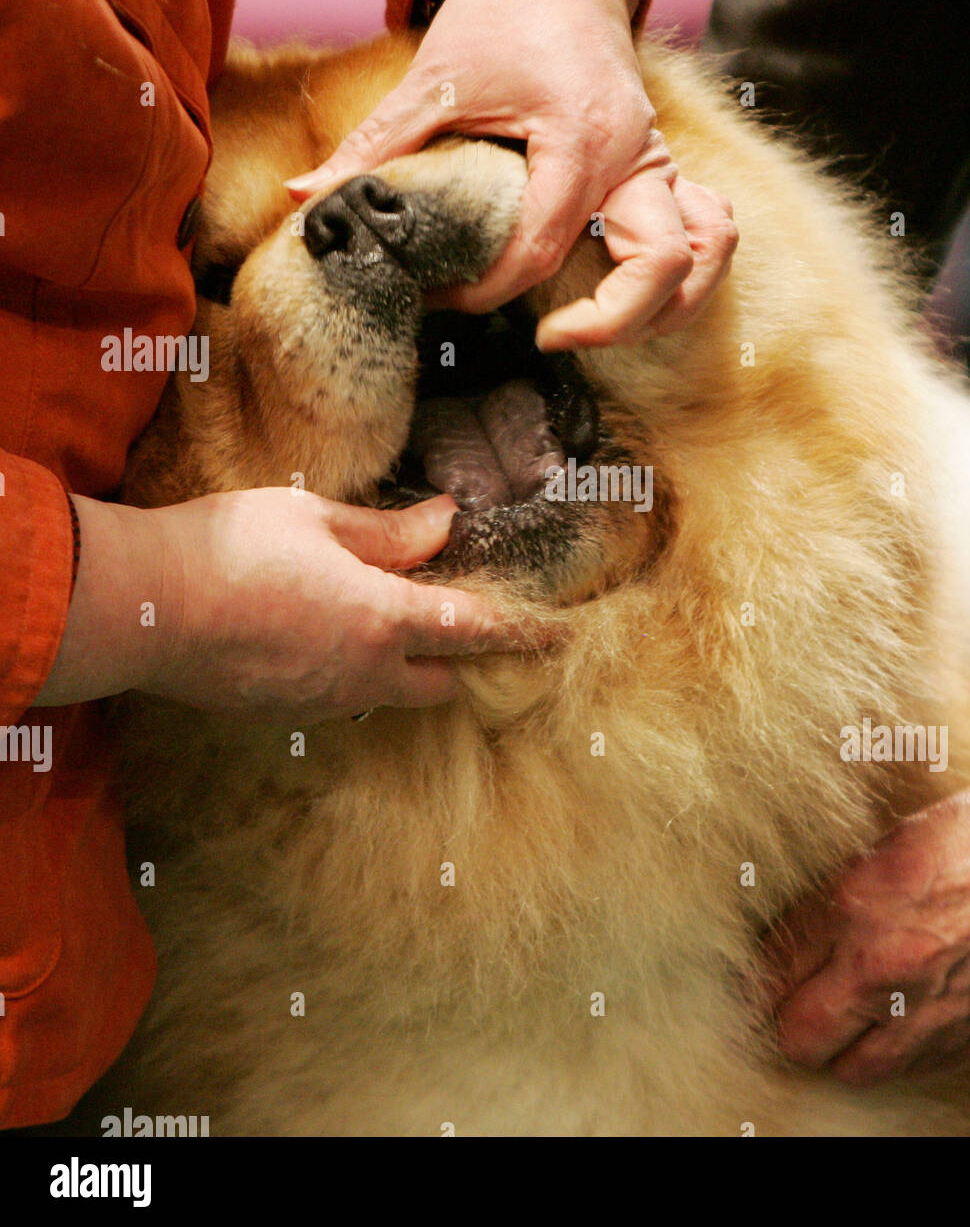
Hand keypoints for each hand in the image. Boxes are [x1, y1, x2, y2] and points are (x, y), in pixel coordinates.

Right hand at [35, 489, 523, 720]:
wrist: (142, 607)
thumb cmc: (230, 545)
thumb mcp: (316, 519)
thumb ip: (389, 531)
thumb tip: (445, 521)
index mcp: (383, 619)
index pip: (475, 630)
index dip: (523, 632)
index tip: (563, 636)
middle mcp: (363, 674)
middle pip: (441, 680)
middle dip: (456, 656)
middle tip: (447, 616)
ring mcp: (322, 701)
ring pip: (388, 691)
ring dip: (398, 663)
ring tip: (368, 616)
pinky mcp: (283, 713)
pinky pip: (339, 697)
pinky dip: (348, 671)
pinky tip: (313, 634)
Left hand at [285, 0, 737, 351]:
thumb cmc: (498, 18)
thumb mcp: (433, 82)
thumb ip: (375, 149)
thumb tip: (307, 200)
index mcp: (579, 138)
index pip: (542, 250)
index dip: (487, 290)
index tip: (443, 296)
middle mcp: (635, 156)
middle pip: (656, 269)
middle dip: (603, 323)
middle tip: (542, 336)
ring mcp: (661, 163)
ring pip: (704, 257)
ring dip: (663, 309)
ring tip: (596, 329)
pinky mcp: (665, 168)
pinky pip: (712, 231)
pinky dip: (693, 270)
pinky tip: (646, 295)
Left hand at [763, 755, 969, 1083]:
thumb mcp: (894, 843)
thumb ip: (844, 894)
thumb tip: (803, 928)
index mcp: (854, 906)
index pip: (773, 966)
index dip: (763, 972)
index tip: (764, 970)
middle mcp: (883, 971)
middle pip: (799, 1037)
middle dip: (792, 1022)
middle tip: (799, 1002)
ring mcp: (932, 1015)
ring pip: (854, 1069)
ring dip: (844, 1048)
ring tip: (851, 1018)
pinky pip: (915, 1068)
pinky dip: (900, 1052)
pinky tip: (907, 1020)